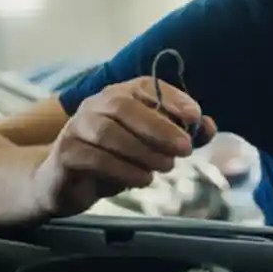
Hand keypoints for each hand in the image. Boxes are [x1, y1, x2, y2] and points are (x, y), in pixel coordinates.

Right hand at [30, 77, 216, 217]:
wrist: (64, 184)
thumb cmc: (112, 160)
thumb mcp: (150, 148)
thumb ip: (180, 136)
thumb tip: (208, 127)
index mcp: (118, 95)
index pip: (146, 87)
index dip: (172, 99)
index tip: (195, 117)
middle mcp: (94, 105)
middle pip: (124, 107)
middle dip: (159, 127)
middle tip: (185, 149)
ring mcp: (76, 127)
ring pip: (109, 132)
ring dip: (143, 151)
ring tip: (166, 168)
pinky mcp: (65, 154)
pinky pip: (94, 158)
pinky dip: (124, 170)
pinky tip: (143, 180)